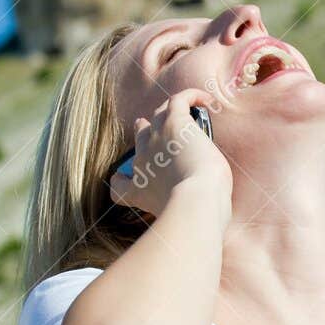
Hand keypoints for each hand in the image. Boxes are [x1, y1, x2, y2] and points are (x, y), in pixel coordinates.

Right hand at [109, 90, 231, 222]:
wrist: (195, 202)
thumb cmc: (194, 218)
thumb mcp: (180, 223)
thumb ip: (187, 222)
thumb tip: (206, 229)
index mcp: (139, 190)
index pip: (118, 183)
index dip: (122, 179)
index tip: (128, 179)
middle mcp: (143, 160)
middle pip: (140, 137)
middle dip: (146, 130)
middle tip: (157, 127)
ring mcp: (156, 139)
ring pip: (158, 114)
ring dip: (170, 111)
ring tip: (188, 111)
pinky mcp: (175, 124)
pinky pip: (178, 99)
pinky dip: (191, 96)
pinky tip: (206, 100)